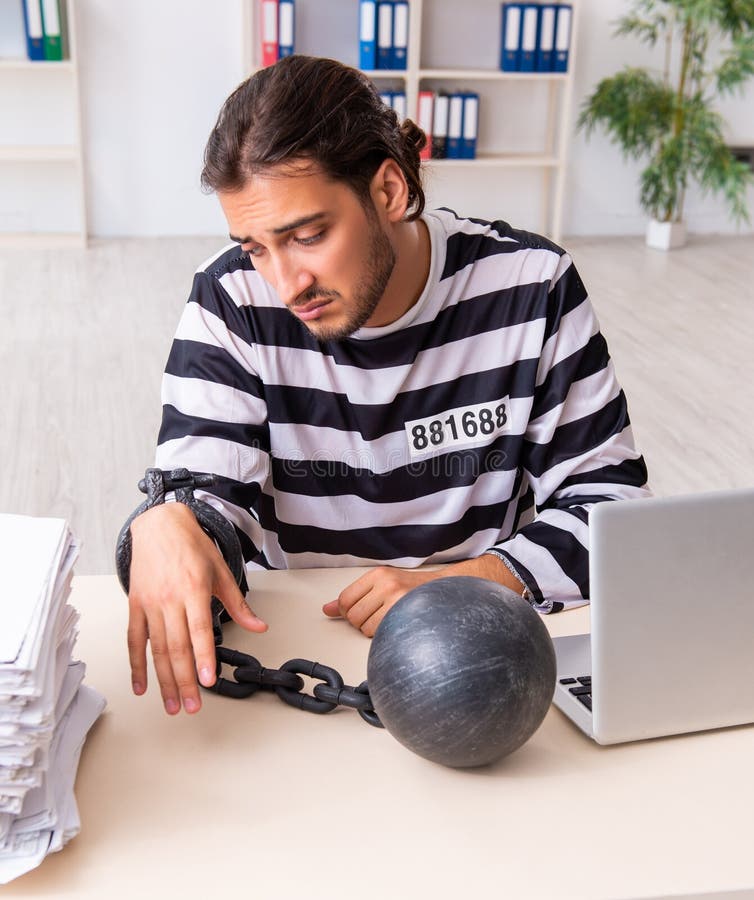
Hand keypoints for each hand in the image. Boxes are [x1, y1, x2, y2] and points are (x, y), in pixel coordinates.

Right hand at [127, 502, 267, 714]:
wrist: (160, 525)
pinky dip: (136, 665)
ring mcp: (150, 603)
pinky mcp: (135, 605)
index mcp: (194, 589)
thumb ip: (238, 604)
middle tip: (191, 706)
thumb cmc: (192, 546)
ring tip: (172, 704)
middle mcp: (169, 599)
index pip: (200, 631)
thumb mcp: (221, 571)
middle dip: (185, 681)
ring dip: (164, 680)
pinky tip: (142, 686)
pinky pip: (134, 640)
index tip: (208, 681)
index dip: (204, 658)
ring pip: (156, 649)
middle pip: (176, 647)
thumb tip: (259, 627)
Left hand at [322, 566, 440, 636]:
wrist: (443, 591)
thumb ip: (353, 596)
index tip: (357, 611)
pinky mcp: (406, 615)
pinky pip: (380, 633)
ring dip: (372, 629)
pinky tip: (393, 625)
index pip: (345, 599)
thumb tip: (327, 609)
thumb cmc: (410, 589)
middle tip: (374, 616)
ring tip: (386, 619)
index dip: (346, 611)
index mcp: (378, 574)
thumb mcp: (381, 584)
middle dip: (359, 622)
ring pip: (365, 627)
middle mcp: (387, 584)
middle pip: (353, 615)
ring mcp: (397, 599)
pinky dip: (383, 634)